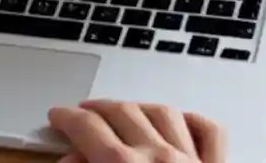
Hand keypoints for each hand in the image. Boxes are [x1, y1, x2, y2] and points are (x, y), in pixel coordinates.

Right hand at [49, 100, 225, 162]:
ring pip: (162, 114)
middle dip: (97, 108)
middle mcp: (158, 159)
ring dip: (138, 108)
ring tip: (122, 111)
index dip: (67, 118)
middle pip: (121, 114)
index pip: (87, 129)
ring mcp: (191, 160)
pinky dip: (191, 120)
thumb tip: (70, 160)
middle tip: (81, 112)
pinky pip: (208, 132)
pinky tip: (179, 120)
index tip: (58, 115)